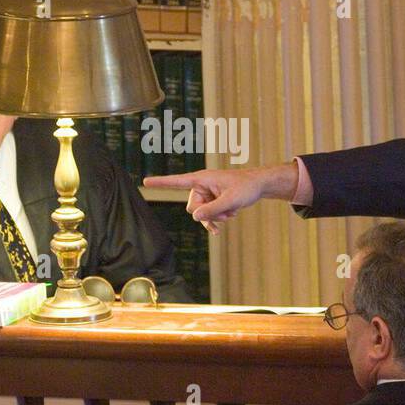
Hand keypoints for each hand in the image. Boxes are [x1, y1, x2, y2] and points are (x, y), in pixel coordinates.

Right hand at [144, 164, 297, 234]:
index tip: (145, 181)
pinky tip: (223, 225)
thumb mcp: (231, 201)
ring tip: (231, 214)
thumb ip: (212, 210)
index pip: (177, 181)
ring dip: (215, 218)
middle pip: (192, 207)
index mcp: (202, 179)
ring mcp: (206, 195)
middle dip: (207, 214)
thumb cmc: (246, 188)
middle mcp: (201, 186)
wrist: (259, 186)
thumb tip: (194, 217)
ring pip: (200, 215)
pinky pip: (206, 216)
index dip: (161, 182)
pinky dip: (216, 220)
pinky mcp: (212, 201)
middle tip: (226, 212)